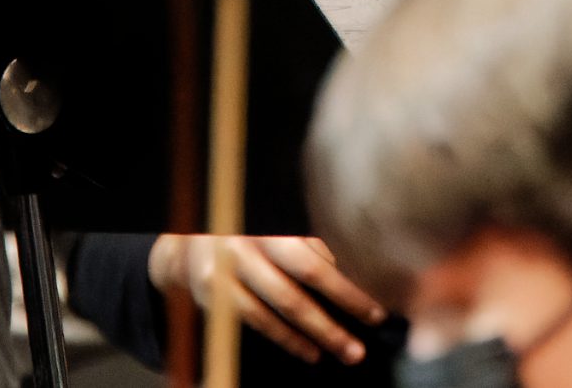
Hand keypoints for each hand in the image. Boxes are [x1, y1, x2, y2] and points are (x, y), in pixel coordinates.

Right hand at [148, 234, 385, 365]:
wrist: (196, 223)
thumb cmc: (257, 223)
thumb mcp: (285, 221)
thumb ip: (315, 241)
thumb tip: (360, 272)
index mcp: (276, 220)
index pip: (319, 259)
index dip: (348, 288)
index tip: (376, 311)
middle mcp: (251, 241)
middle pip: (301, 283)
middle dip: (337, 315)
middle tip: (363, 342)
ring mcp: (227, 267)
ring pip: (278, 308)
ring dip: (314, 335)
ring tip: (345, 351)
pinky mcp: (211, 292)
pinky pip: (254, 321)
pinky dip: (285, 338)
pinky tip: (309, 351)